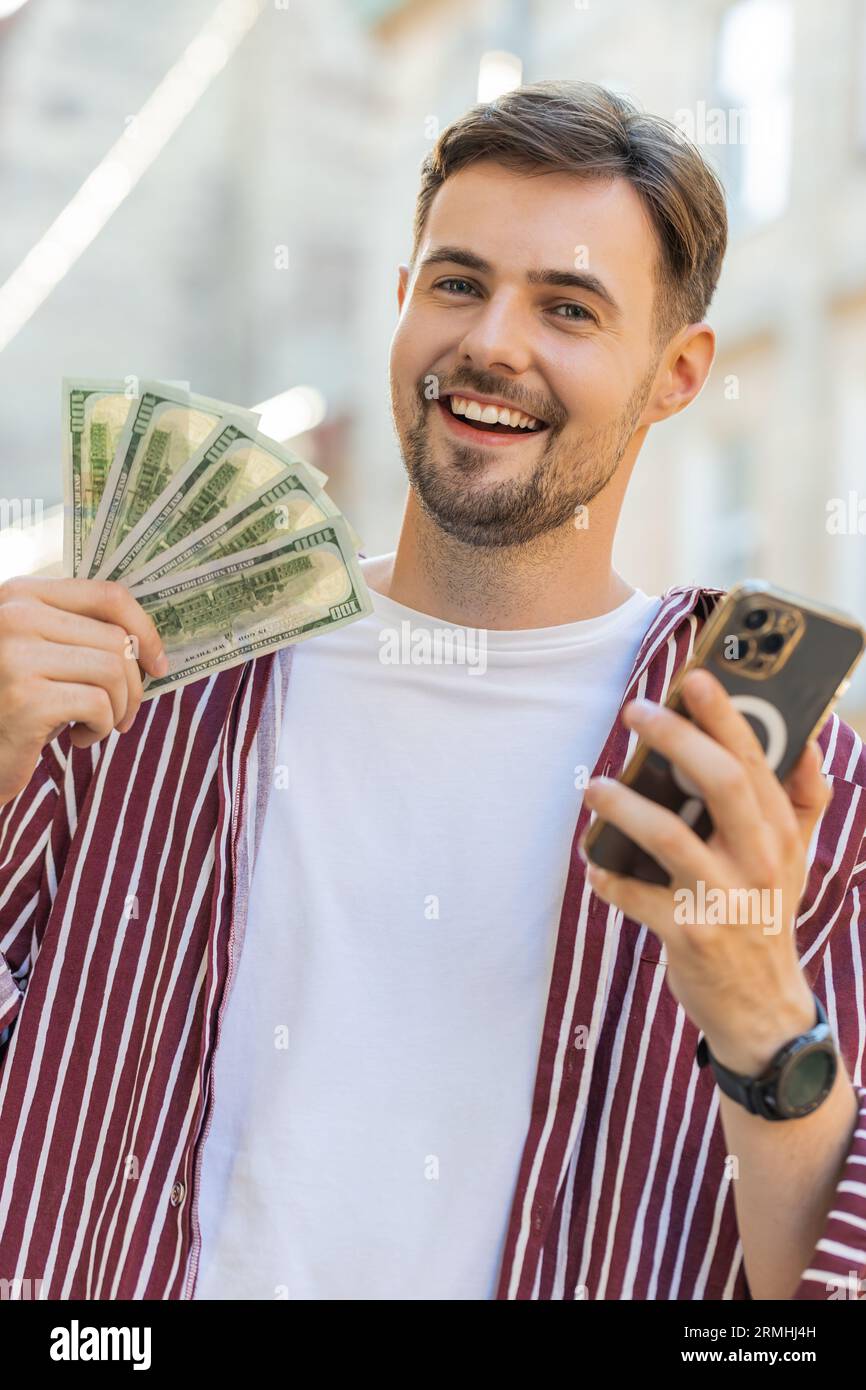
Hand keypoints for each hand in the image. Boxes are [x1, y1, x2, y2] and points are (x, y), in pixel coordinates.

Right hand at [0, 574, 167, 807]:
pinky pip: (98, 705)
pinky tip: (78, 737)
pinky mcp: (25, 699)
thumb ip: (82, 632)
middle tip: (123, 713)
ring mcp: (17, 656)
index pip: (107, 595)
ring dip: (120, 708)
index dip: (145, 630)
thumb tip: (151, 641)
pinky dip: (100, 728)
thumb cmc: (19, 701)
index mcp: (23, 595)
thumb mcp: (46, 653)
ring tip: (99, 724)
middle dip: (134, 684)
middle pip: (116, 639)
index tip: (158, 664)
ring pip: (113, 671)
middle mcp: (15, 616)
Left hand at [582, 668, 829, 1074]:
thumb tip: (806, 739)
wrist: (763, 1006)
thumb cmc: (767, 912)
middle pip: (719, 783)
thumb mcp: (798, 857)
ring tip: (595, 788)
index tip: (694, 678)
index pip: (756, 760)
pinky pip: (638, 897)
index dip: (726, 715)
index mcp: (781, 832)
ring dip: (625, 807)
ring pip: (670, 837)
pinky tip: (595, 867)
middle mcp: (759, 859)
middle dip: (674, 739)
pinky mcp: (689, 935)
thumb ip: (804, 798)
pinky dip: (611, 880)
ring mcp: (723, 899)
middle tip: (635, 713)